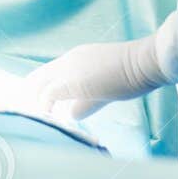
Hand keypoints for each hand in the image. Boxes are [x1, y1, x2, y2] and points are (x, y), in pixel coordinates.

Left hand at [25, 35, 165, 118]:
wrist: (144, 62)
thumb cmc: (133, 74)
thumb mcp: (105, 84)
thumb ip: (88, 98)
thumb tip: (72, 113)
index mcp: (77, 57)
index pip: (51, 73)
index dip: (44, 90)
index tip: (41, 105)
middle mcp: (68, 60)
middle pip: (39, 77)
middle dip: (34, 96)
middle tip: (34, 115)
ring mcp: (69, 69)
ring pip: (40, 86)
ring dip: (38, 105)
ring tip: (39, 120)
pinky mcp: (72, 82)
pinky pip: (49, 96)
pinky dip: (45, 109)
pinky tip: (48, 120)